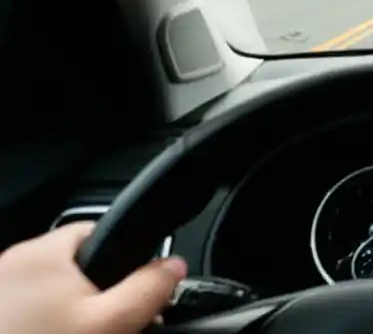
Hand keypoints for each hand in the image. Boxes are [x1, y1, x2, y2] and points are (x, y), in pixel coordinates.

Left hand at [0, 223, 186, 333]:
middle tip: (103, 324)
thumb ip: (148, 289)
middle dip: (94, 291)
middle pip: (74, 266)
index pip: (97, 231)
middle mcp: (11, 263)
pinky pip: (26, 308)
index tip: (129, 291)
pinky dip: (42, 321)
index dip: (124, 258)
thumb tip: (174, 266)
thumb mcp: (111, 323)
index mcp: (42, 252)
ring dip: (66, 310)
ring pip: (48, 291)